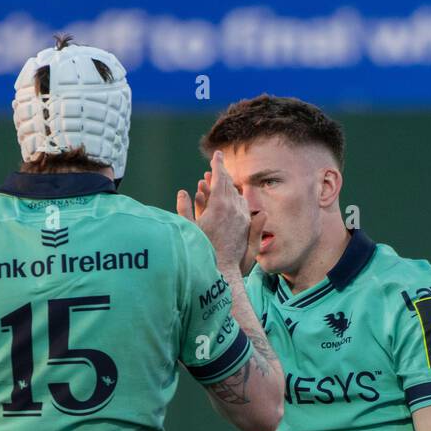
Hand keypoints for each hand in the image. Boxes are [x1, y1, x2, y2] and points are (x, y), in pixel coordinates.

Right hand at [176, 150, 255, 271]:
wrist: (222, 275)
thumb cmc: (201, 255)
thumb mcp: (189, 231)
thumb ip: (185, 210)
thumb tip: (183, 193)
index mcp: (220, 205)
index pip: (220, 177)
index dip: (218, 164)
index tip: (217, 154)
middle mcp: (235, 209)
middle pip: (230, 185)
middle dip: (222, 176)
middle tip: (216, 170)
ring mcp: (243, 219)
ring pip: (237, 196)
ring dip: (228, 189)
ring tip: (219, 186)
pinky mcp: (247, 229)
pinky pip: (242, 209)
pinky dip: (234, 202)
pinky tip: (229, 202)